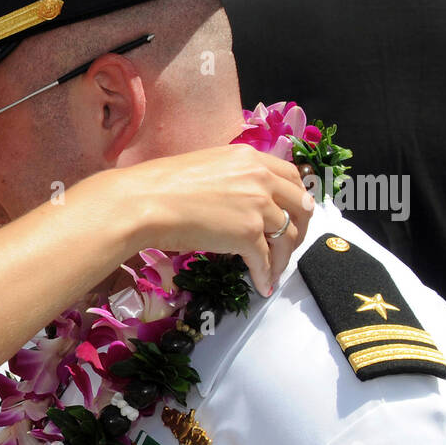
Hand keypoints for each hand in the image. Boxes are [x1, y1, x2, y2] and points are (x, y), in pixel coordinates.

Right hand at [119, 144, 312, 297]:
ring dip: (283, 258)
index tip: (292, 214)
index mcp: (251, 158)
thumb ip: (232, 178)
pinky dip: (265, 275)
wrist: (144, 202)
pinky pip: (266, 260)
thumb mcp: (207, 167)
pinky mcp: (248, 233)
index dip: (296, 199)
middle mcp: (261, 178)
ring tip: (274, 272)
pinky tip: (261, 285)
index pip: (291, 177)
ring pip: (287, 236)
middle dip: (300, 229)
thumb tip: (236, 200)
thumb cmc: (160, 186)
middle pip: (300, 206)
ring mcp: (257, 206)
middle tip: (289, 245)